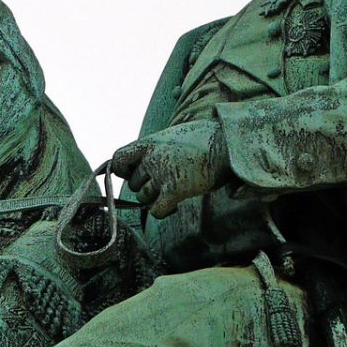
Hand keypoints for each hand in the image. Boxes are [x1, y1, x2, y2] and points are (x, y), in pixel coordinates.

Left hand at [111, 120, 234, 217]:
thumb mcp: (175, 135)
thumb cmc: (207, 139)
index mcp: (150, 142)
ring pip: (143, 197)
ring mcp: (162, 174)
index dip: (122, 170)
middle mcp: (152, 158)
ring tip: (172, 193)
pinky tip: (174, 207)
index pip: (118, 158)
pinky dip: (163, 212)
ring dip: (155, 199)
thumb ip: (158, 148)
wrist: (229, 144)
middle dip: (146, 186)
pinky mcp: (175, 190)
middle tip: (165, 184)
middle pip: (134, 183)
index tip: (133, 173)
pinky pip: (156, 210)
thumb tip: (148, 161)